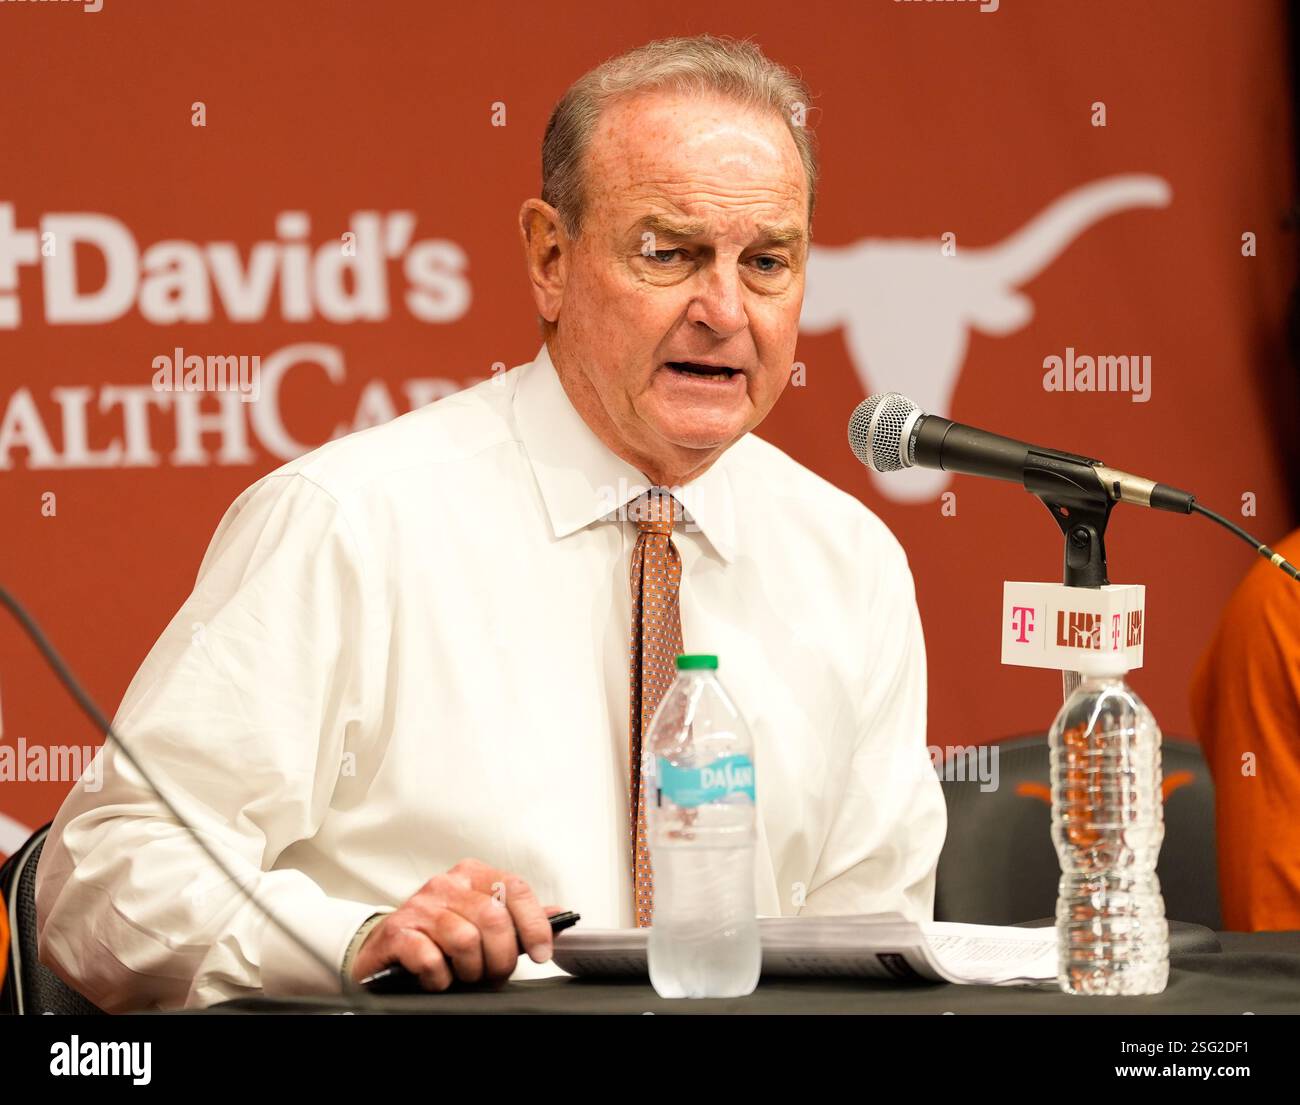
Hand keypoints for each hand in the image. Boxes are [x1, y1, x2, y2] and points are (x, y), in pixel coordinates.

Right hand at [350, 858, 560, 990]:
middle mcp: (447, 884)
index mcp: (472, 875)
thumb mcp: (480, 920)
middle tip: (495, 974)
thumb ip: (517, 916)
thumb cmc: (439, 934)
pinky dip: (440, 977)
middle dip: (501, 957)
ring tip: (464, 975)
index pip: (515, 889)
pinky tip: (438, 978)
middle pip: (494, 919)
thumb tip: (558, 915)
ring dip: (471, 970)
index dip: (535, 924)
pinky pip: (431, 959)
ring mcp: (421, 905)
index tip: (542, 952)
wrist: (385, 947)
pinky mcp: (398, 932)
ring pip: (465, 940)